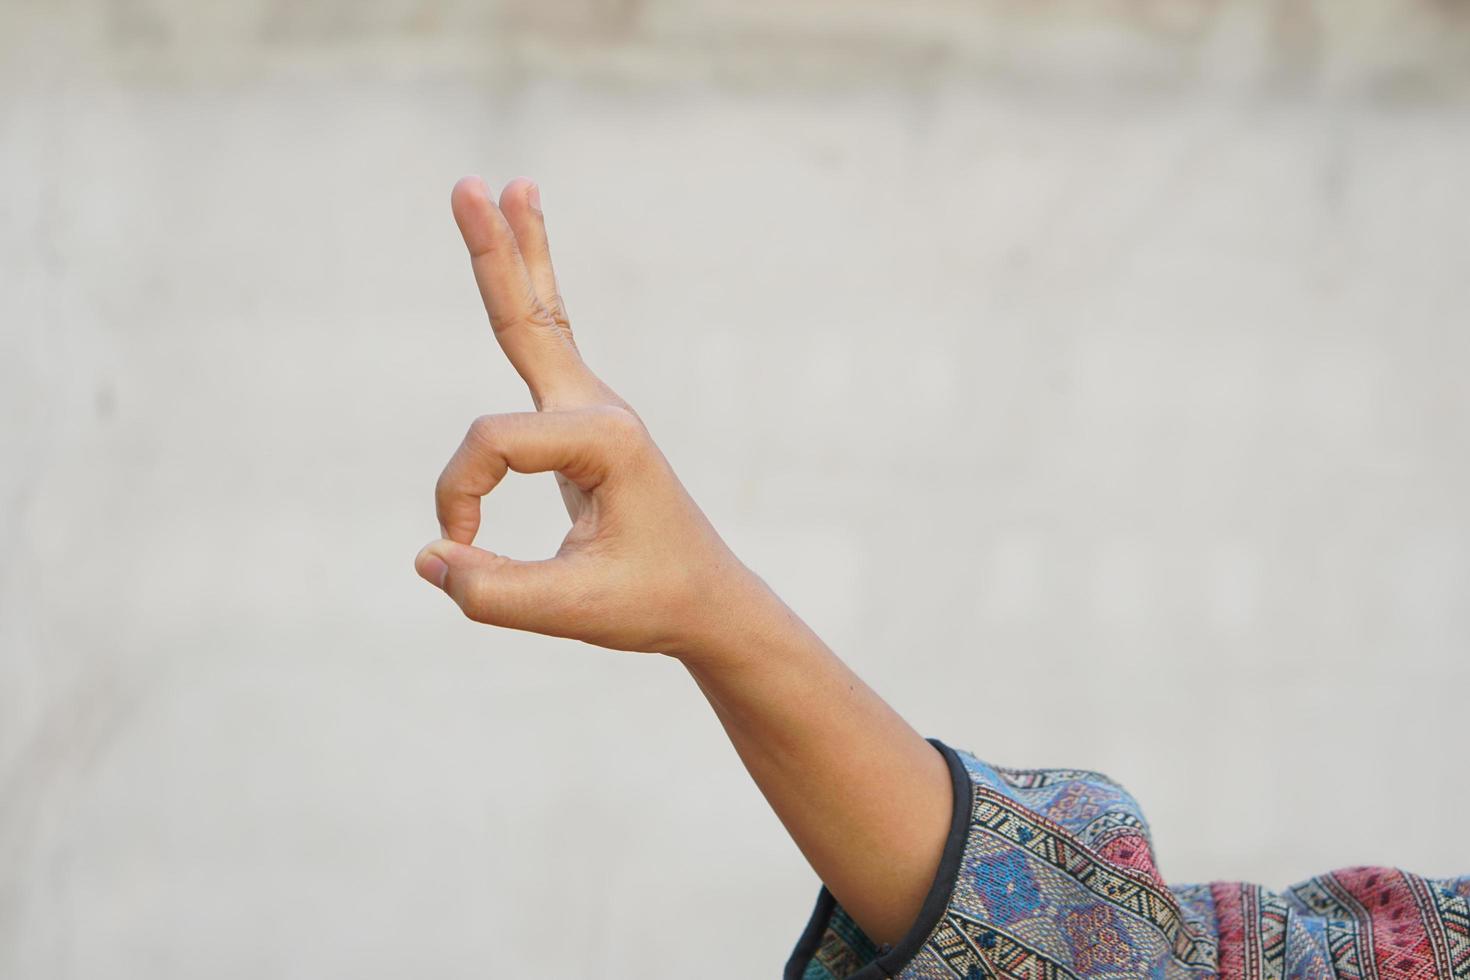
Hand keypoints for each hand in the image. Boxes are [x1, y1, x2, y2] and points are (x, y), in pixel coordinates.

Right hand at [414, 176, 758, 656]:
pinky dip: (529, 296)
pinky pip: (546, 345)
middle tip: (467, 183)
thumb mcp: (574, 610)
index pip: (490, 444)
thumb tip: (429, 557)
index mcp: (606, 439)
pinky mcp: (582, 423)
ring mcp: (593, 410)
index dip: (457, 497)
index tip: (461, 551)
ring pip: (542, 319)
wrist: (707, 603)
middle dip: (496, 253)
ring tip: (502, 187)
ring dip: (517, 255)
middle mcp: (601, 410)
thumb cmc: (650, 601)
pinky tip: (524, 247)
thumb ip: (493, 593)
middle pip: (532, 319)